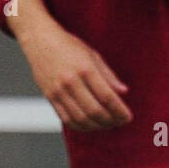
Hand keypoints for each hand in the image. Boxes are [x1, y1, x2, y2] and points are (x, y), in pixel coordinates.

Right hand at [17, 18, 132, 131]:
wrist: (40, 41)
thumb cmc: (70, 46)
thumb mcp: (93, 55)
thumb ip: (109, 76)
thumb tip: (124, 92)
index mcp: (85, 69)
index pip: (107, 96)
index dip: (119, 110)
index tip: (128, 117)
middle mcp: (71, 82)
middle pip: (94, 110)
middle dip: (110, 120)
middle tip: (120, 122)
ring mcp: (58, 91)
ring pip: (80, 118)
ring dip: (96, 126)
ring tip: (107, 125)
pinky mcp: (49, 97)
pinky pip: (66, 119)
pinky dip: (80, 126)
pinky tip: (90, 125)